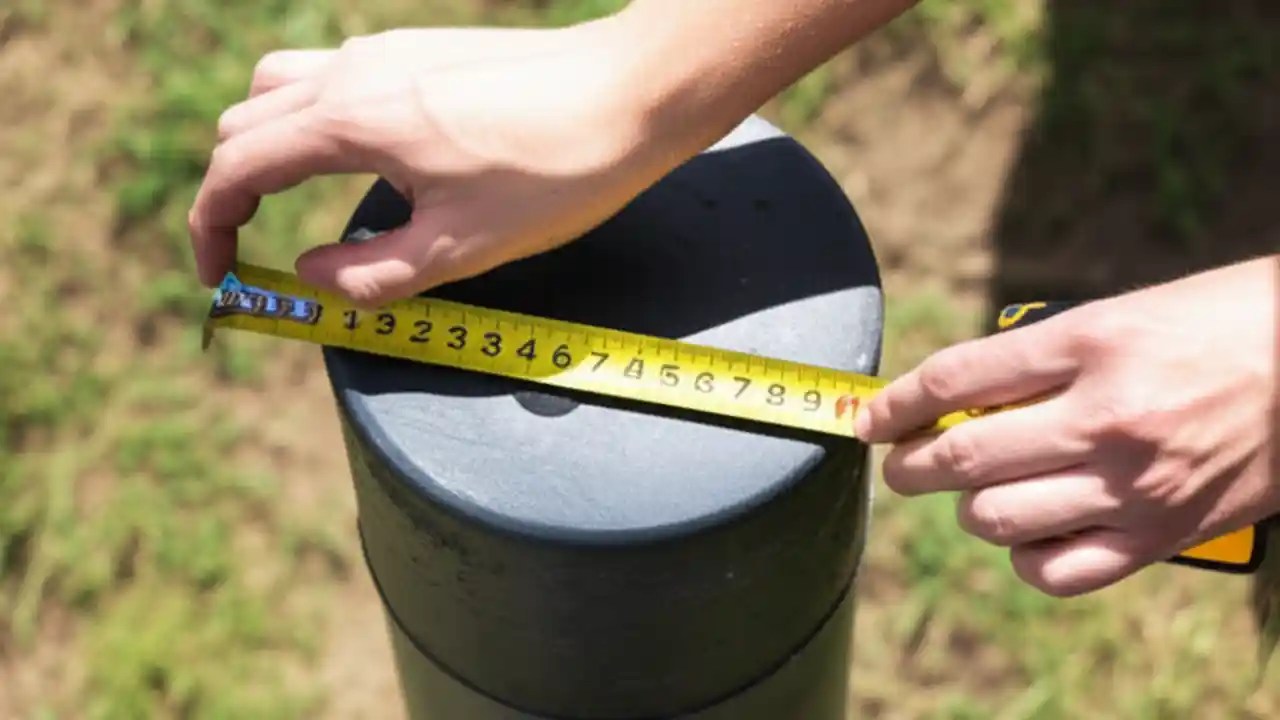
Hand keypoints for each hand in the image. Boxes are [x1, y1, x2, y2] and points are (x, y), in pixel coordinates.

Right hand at [188, 20, 693, 307]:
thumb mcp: (463, 248)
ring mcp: (387, 52)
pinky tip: (367, 160)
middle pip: (245, 122)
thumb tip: (311, 279)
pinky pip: (335, 76)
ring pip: (283, 88)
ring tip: (299, 200)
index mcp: (351, 121)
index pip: (236, 167)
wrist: (634, 92)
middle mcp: (354, 72)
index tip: (220, 275)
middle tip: (255, 247)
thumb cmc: (557, 172)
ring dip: (270, 145)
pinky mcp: (420, 51)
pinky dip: (316, 120)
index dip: (211, 227)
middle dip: (233, 188)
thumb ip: (374, 274)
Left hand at [855, 255, 1278, 596]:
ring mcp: (1134, 483)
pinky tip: (1027, 533)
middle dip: (909, 464)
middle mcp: (1106, 416)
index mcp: (1092, 342)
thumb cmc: (1220, 323)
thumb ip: (1041, 357)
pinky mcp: (1162, 533)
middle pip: (962, 457)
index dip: (896, 402)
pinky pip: (1059, 571)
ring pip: (996, 518)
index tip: (870, 417)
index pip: (957, 378)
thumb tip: (958, 397)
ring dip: (966, 508)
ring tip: (972, 493)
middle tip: (900, 464)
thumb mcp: (1122, 314)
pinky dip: (1025, 557)